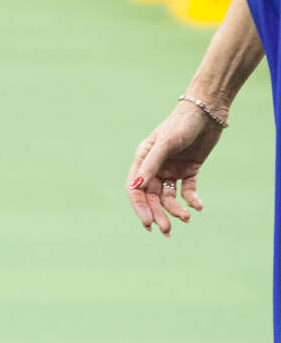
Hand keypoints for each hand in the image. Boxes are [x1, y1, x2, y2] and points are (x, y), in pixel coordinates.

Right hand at [127, 100, 224, 234]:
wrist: (207, 112)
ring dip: (176, 210)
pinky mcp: (189, 170)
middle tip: (166, 230)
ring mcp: (172, 170)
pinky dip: (192, 200)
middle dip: (158, 214)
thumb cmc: (181, 124)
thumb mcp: (165, 144)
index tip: (148, 223)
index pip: (135, 189)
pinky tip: (198, 207)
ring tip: (186, 218)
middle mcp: (155, 168)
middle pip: (152, 197)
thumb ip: (150, 165)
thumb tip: (135, 187)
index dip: (140, 207)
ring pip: (169, 197)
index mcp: (142, 160)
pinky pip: (188, 190)